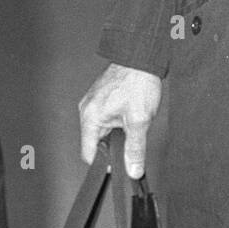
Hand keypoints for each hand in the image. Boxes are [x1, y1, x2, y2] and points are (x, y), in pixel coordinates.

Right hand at [79, 63, 161, 178]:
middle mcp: (87, 110)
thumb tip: (133, 170)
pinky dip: (117, 122)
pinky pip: (105, 118)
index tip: (119, 166)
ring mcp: (93, 102)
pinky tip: (130, 115)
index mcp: (90, 117)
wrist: (141, 57)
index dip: (105, 164)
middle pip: (96, 143)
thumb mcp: (139, 120)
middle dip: (114, 146)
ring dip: (117, 133)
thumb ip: (135, 149)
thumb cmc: (137, 82)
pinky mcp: (100, 97)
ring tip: (132, 122)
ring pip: (102, 130)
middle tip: (132, 140)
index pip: (89, 154)